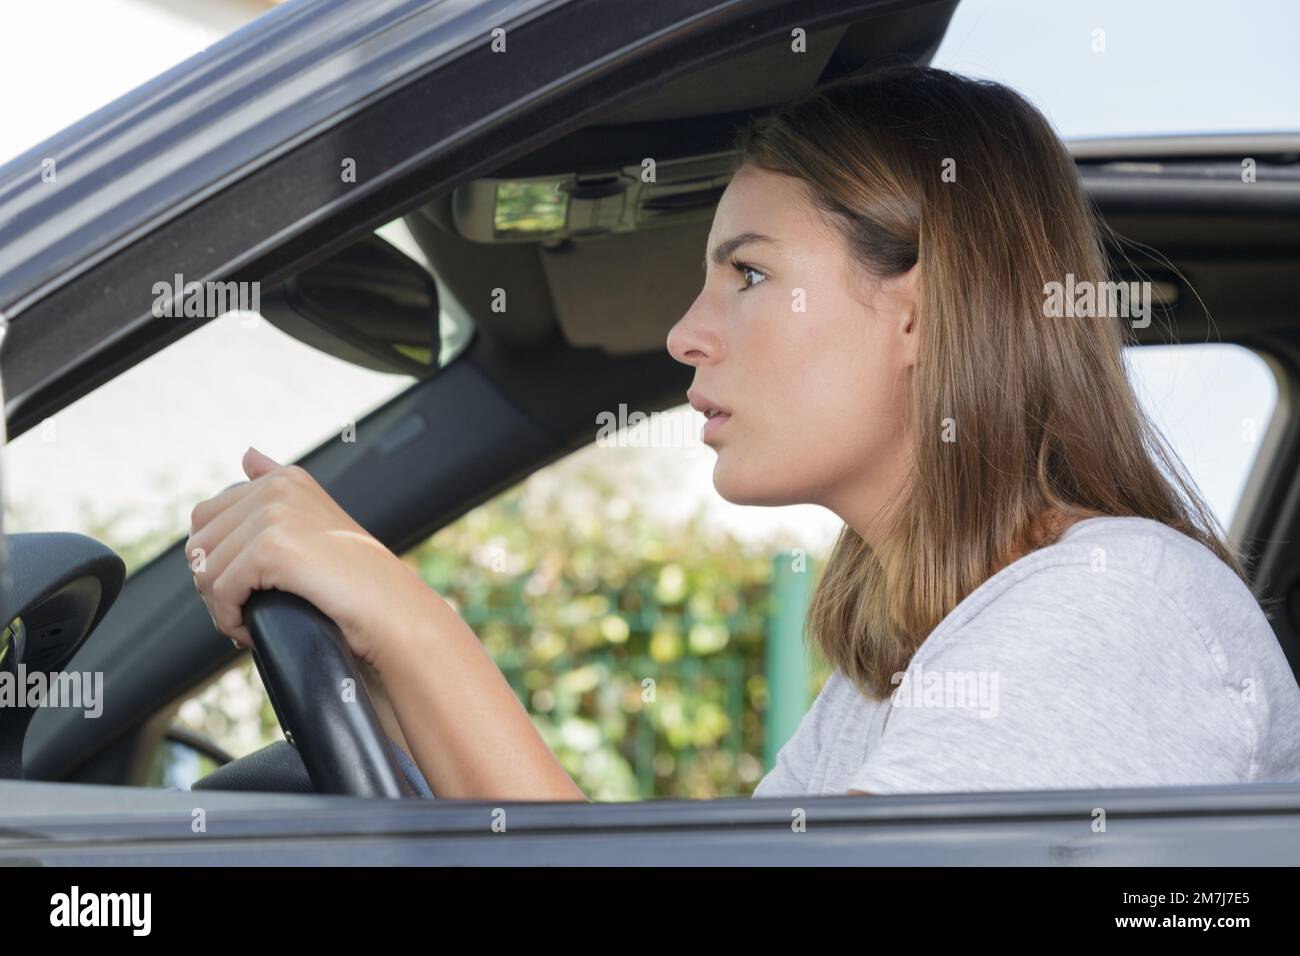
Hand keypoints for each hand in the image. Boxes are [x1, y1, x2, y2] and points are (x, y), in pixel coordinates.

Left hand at [185, 446, 432, 668]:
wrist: (393, 611)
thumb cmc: (358, 579)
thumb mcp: (315, 518)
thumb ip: (276, 483)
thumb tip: (247, 453)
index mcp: (284, 479)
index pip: (206, 518)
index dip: (214, 561)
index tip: (242, 590)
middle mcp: (277, 488)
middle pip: (200, 544)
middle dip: (212, 585)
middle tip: (241, 611)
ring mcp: (274, 514)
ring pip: (205, 570)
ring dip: (219, 607)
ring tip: (247, 623)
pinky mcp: (272, 548)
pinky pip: (220, 590)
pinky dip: (228, 619)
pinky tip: (250, 631)